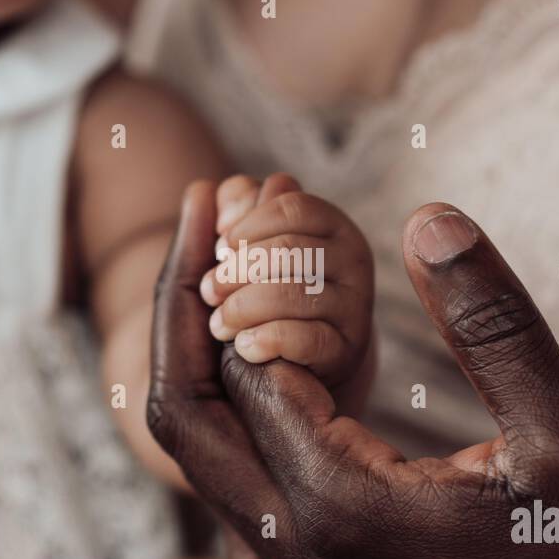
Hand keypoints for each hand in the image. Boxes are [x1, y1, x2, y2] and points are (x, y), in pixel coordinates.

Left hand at [152, 194, 558, 558]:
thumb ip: (492, 323)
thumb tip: (427, 219)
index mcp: (346, 508)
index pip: (247, 372)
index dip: (243, 275)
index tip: (258, 196)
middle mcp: (304, 553)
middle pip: (188, 421)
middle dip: (184, 309)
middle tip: (205, 215)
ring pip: (209, 465)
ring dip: (204, 368)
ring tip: (222, 281)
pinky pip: (244, 506)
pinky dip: (236, 432)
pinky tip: (273, 389)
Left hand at [200, 172, 373, 395]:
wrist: (280, 368)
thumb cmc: (252, 296)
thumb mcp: (232, 250)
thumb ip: (223, 214)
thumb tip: (204, 190)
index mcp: (328, 223)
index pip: (289, 205)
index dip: (245, 227)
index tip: (220, 250)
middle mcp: (351, 257)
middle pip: (288, 249)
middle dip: (235, 272)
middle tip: (211, 293)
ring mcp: (354, 304)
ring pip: (292, 293)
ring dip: (241, 310)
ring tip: (220, 325)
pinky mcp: (348, 349)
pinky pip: (305, 338)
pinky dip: (264, 341)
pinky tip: (245, 347)